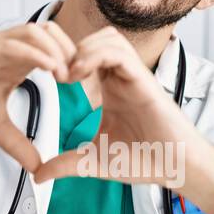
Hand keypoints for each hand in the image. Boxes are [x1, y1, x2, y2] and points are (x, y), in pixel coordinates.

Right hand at [0, 21, 74, 171]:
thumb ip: (18, 145)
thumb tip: (37, 167)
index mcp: (16, 62)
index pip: (54, 50)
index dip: (73, 63)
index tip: (85, 87)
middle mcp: (8, 49)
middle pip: (53, 34)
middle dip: (72, 52)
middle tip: (80, 78)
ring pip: (36, 32)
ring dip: (56, 50)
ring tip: (67, 74)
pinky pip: (11, 45)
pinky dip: (34, 53)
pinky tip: (49, 67)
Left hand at [34, 26, 199, 186]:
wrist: (174, 167)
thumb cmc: (145, 160)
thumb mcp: (93, 161)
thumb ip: (66, 163)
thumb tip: (39, 176)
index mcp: (111, 89)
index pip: (88, 55)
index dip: (64, 60)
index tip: (47, 80)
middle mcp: (122, 78)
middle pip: (97, 38)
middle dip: (71, 49)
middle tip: (54, 74)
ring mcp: (134, 77)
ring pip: (108, 38)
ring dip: (83, 49)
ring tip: (67, 75)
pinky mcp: (144, 81)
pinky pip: (118, 53)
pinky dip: (95, 56)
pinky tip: (79, 75)